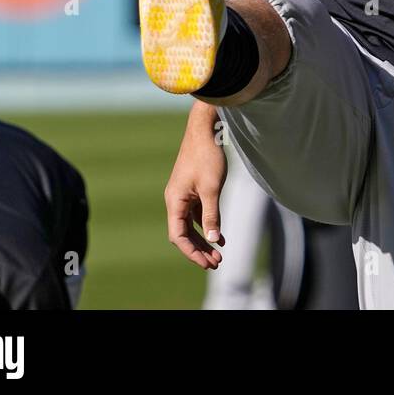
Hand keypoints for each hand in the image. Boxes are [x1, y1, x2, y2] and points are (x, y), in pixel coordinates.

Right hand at [164, 107, 227, 268]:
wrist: (205, 130)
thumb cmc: (207, 156)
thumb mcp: (212, 188)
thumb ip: (211, 214)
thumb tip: (213, 238)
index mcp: (174, 202)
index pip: (179, 236)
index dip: (191, 252)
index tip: (206, 263)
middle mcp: (175, 201)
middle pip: (183, 233)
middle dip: (198, 250)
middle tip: (215, 264)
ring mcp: (183, 196)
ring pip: (191, 225)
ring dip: (203, 240)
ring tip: (218, 255)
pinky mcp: (192, 190)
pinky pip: (197, 214)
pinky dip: (206, 225)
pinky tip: (219, 236)